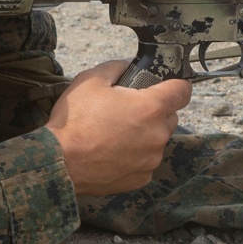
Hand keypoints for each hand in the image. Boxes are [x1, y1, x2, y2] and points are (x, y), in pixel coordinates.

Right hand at [46, 59, 190, 194]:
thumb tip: (130, 65)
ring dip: (145, 134)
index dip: (175, 84)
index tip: (165, 85)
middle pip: (170, 116)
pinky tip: (113, 151)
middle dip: (154, 110)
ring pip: (158, 139)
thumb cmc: (75, 121)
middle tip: (127, 109)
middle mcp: (157, 135)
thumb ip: (118, 66)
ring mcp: (151, 159)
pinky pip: (146, 160)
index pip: (183, 91)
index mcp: (150, 108)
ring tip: (116, 132)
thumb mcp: (92, 79)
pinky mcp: (141, 178)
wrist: (59, 163)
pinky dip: (136, 155)